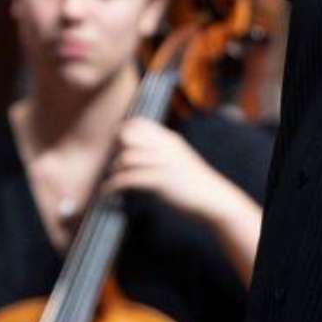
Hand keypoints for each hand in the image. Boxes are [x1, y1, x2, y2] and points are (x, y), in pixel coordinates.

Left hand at [102, 119, 237, 221]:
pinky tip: (108, 191)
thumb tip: (143, 152)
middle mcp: (165, 147)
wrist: (214, 198)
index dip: (122, 131)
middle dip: (114, 148)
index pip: (138, 123)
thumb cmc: (195, 182)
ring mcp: (163, 163)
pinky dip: (114, 185)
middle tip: (108, 162)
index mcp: (169, 139)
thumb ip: (164, 151)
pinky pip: (129, 179)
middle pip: (128, 136)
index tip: (115, 146)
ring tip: (109, 179)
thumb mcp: (180, 158)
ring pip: (126, 157)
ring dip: (113, 169)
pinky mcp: (161, 181)